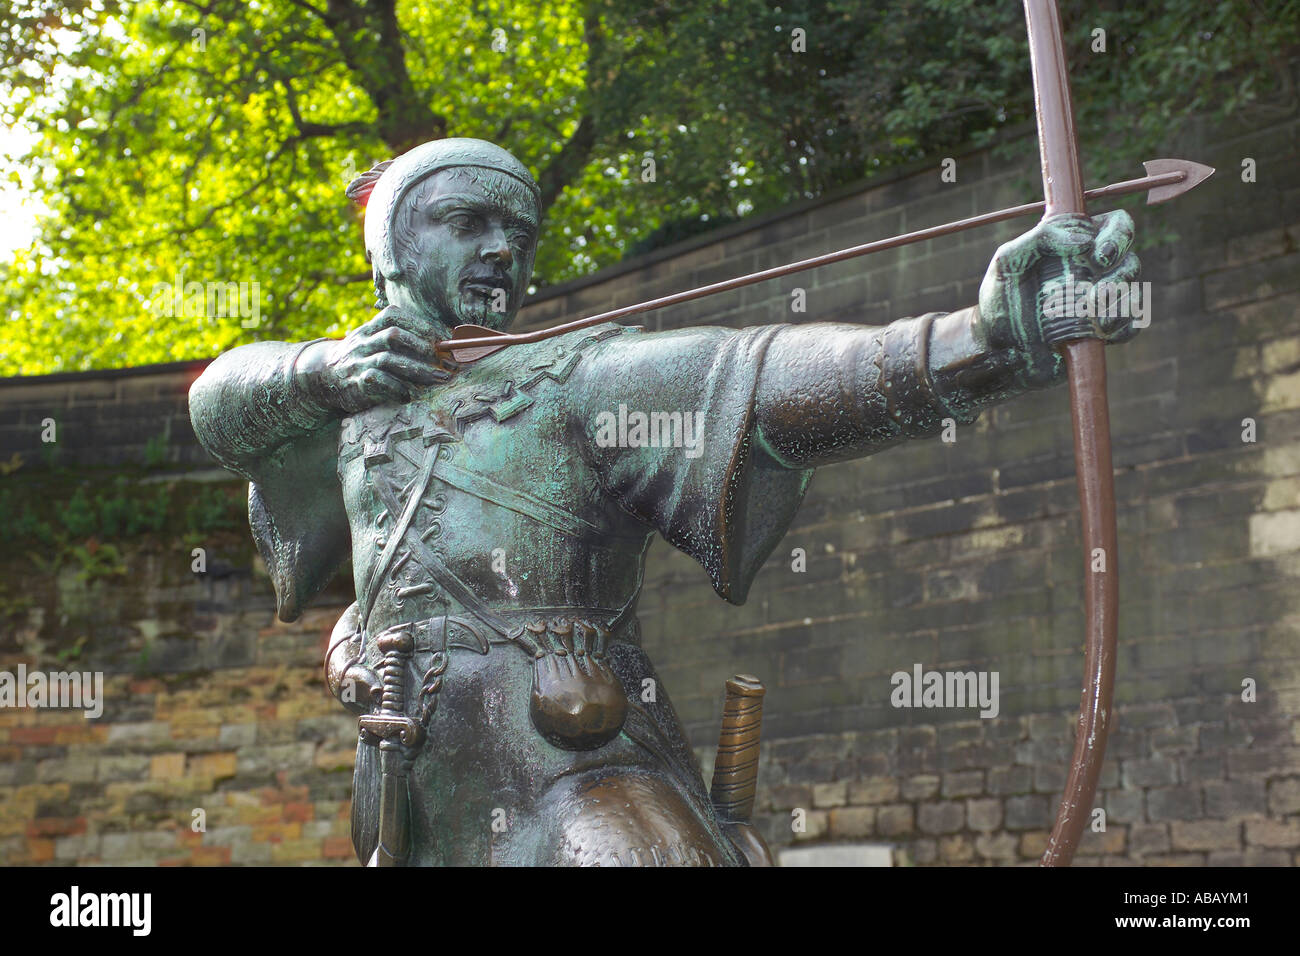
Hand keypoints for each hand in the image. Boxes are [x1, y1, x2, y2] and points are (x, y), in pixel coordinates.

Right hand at [296, 306, 458, 413]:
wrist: (323, 375)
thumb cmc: (362, 357)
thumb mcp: (374, 340)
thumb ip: (400, 338)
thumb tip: (443, 342)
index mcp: (369, 327)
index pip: (393, 315)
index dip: (420, 324)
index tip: (445, 337)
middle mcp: (363, 341)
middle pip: (394, 336)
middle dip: (423, 346)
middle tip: (447, 361)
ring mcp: (358, 361)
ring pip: (389, 359)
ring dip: (419, 370)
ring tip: (440, 379)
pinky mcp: (356, 382)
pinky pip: (378, 382)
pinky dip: (398, 388)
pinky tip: (410, 395)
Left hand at [976, 210, 1140, 388]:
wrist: (997, 351)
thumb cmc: (998, 301)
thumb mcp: (1008, 262)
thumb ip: (1040, 239)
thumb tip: (1084, 239)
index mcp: (1075, 244)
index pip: (1116, 224)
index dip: (1118, 235)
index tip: (1097, 257)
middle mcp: (1092, 270)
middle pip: (1130, 259)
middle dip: (1121, 274)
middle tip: (1095, 293)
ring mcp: (1100, 300)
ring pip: (1132, 291)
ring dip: (1119, 302)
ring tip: (1091, 316)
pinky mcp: (1103, 330)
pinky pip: (1129, 325)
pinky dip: (1122, 326)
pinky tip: (1100, 332)